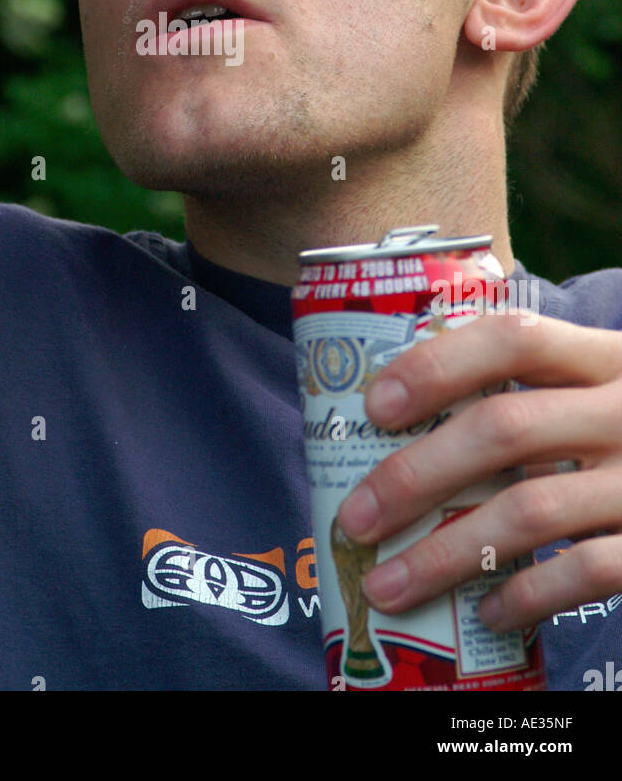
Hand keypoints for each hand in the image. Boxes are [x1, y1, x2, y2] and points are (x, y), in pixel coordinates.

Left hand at [335, 310, 621, 630]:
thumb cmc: (620, 429)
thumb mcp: (591, 389)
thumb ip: (525, 392)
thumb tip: (397, 425)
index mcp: (602, 357)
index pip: (513, 338)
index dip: (439, 365)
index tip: (376, 407)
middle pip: (504, 429)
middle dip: (416, 475)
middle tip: (356, 518)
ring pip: (531, 510)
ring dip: (444, 553)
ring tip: (388, 585)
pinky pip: (586, 572)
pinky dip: (527, 595)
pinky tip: (485, 612)